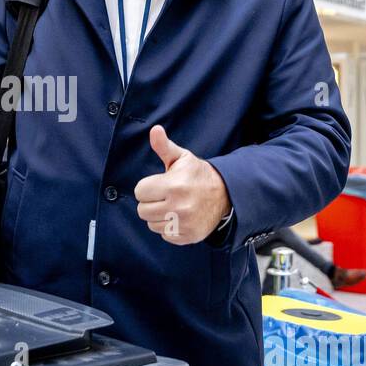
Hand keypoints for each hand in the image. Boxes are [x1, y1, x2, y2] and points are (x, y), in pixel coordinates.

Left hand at [133, 124, 231, 244]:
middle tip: (165, 196)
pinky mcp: (189, 236)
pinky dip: (169, 228)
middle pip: (142, 211)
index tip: (160, 184)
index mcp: (173, 185)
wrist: (225, 194)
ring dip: (158, 216)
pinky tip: (179, 217)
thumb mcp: (182, 158)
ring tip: (172, 206)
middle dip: (151, 202)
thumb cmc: (197, 175)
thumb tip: (155, 130)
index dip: (147, 187)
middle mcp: (179, 207)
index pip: (140, 192)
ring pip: (151, 224)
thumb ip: (164, 146)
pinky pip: (165, 235)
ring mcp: (184, 224)